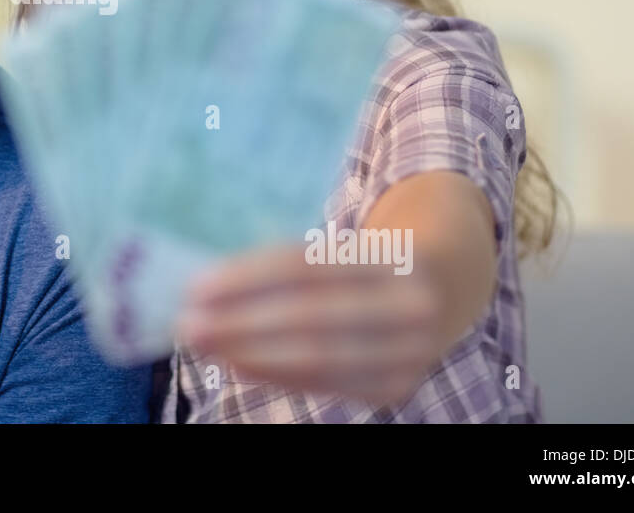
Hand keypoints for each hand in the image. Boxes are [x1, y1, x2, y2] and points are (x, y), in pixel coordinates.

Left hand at [176, 242, 447, 406]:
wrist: (445, 289)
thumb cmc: (367, 261)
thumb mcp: (345, 245)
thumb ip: (289, 264)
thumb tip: (208, 285)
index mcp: (394, 256)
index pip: (307, 266)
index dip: (249, 278)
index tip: (196, 286)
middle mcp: (410, 306)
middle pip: (310, 317)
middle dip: (241, 323)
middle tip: (188, 325)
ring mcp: (409, 353)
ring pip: (317, 358)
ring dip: (250, 354)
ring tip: (205, 345)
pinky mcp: (395, 388)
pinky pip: (325, 384)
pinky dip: (276, 374)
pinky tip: (237, 364)